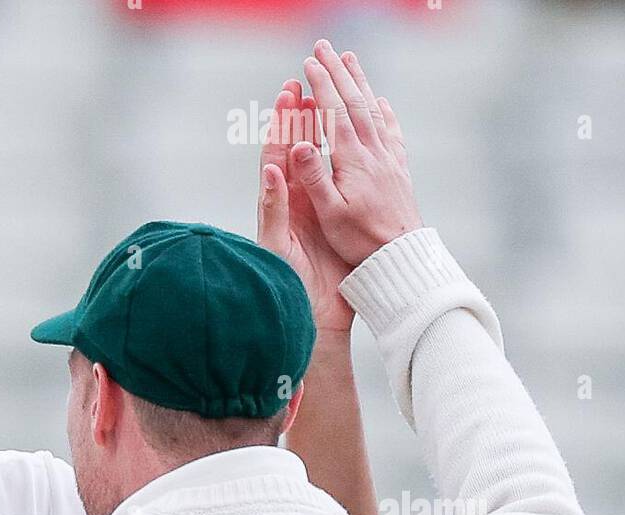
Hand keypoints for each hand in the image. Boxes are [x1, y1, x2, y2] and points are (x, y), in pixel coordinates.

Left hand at [257, 78, 353, 332]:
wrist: (314, 321)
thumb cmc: (289, 288)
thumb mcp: (279, 248)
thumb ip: (274, 210)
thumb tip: (270, 170)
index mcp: (279, 207)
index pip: (277, 157)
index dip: (282, 125)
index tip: (288, 93)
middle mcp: (295, 205)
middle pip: (297, 152)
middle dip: (300, 119)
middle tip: (307, 83)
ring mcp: (316, 211)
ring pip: (319, 163)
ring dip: (321, 132)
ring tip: (328, 100)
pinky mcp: (335, 223)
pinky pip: (340, 183)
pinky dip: (345, 159)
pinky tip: (354, 140)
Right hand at [287, 41, 419, 269]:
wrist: (400, 256)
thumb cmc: (359, 241)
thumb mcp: (330, 215)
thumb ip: (314, 178)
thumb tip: (299, 145)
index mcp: (351, 160)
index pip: (333, 113)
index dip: (321, 86)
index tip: (308, 63)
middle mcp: (372, 151)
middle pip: (354, 101)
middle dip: (337, 72)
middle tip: (324, 46)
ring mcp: (387, 158)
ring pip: (372, 109)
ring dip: (359, 82)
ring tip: (350, 59)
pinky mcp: (397, 169)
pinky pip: (390, 130)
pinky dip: (384, 110)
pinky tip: (380, 101)